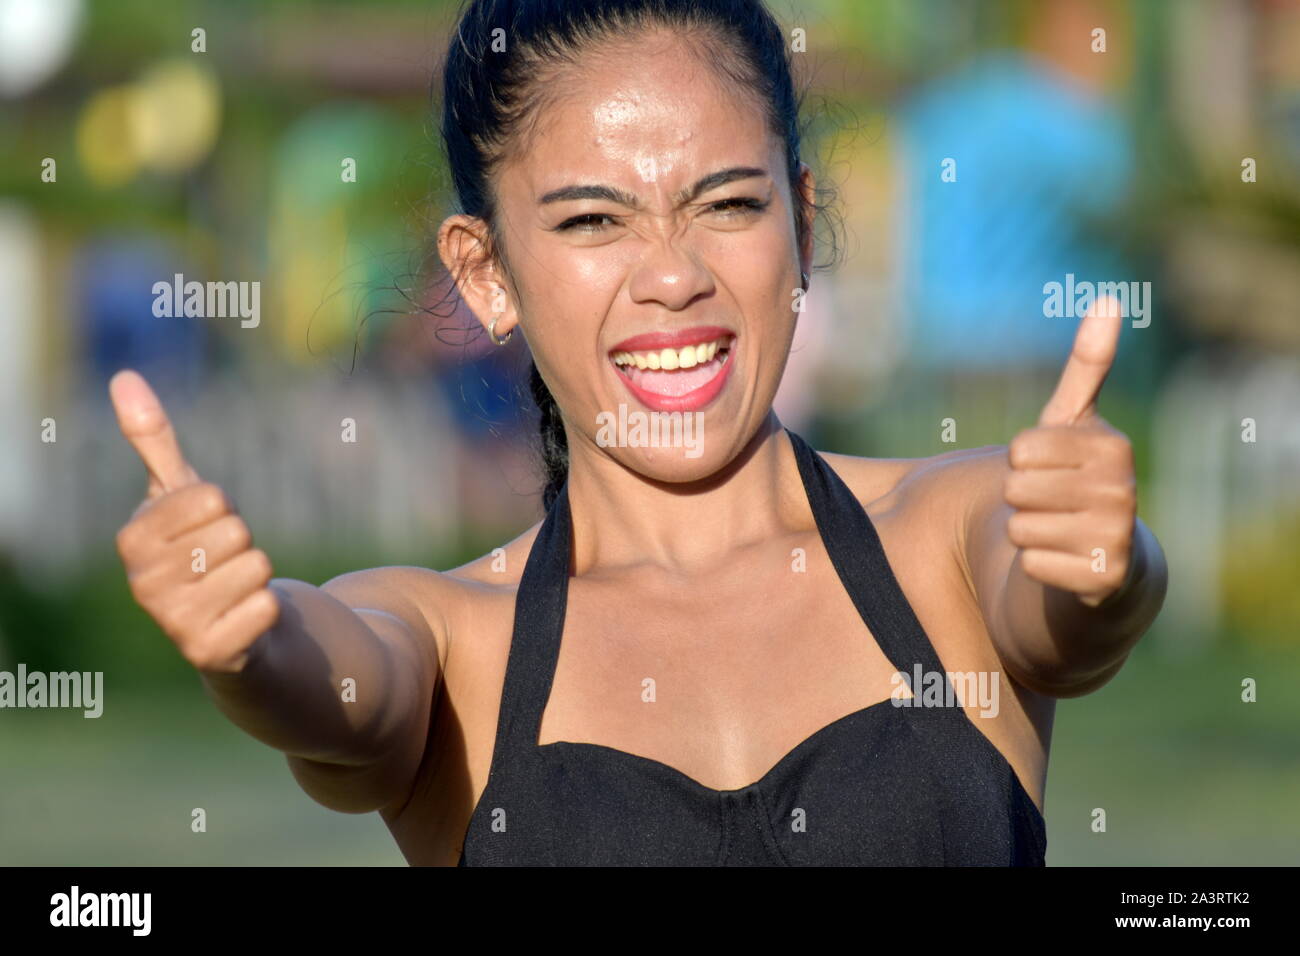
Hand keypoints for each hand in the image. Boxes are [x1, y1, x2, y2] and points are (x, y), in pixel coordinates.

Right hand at [111, 370, 278, 671]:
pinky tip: (245, 622)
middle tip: (226, 565)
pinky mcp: (211, 654)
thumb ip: (153, 440)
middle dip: (242, 542)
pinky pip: (267, 606)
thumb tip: (123, 377)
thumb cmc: (203, 551)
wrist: (232, 629)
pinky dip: (267, 610)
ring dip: (256, 576)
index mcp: (132, 540)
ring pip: (256, 565)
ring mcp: (174, 623)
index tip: (209, 529)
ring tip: (234, 593)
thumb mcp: (180, 496)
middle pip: (235, 530)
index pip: (212, 496)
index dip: (224, 509)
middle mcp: (143, 584)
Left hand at [1002, 298, 1137, 607]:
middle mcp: (1122, 490)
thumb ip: (1087, 365)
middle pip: (1015, 486)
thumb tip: (1109, 298)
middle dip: (1020, 497)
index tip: (1047, 468)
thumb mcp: (1076, 422)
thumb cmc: (1078, 478)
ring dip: (1025, 531)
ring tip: (1056, 530)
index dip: (1021, 461)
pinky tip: (1061, 562)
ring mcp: (1114, 536)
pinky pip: (1030, 563)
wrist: (1105, 559)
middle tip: (1049, 503)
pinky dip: (1035, 564)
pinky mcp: (1101, 580)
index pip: (1020, 449)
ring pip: (1018, 526)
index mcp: (1112, 446)